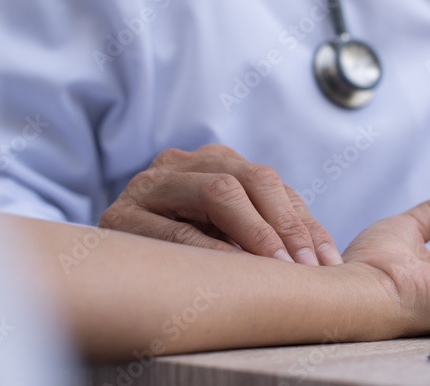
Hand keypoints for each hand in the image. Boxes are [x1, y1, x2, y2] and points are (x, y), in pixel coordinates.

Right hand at [99, 144, 341, 265]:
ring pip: (217, 192)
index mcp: (210, 159)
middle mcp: (179, 163)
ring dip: (255, 232)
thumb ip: (268, 228)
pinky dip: (211, 250)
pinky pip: (175, 230)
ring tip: (279, 267)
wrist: (101, 266)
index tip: (328, 263)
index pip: (270, 184)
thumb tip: (325, 259)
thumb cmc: (179, 249)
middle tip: (305, 267)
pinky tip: (234, 270)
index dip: (302, 223)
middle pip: (248, 178)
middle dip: (283, 225)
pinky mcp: (120, 217)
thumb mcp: (226, 231)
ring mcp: (148, 185)